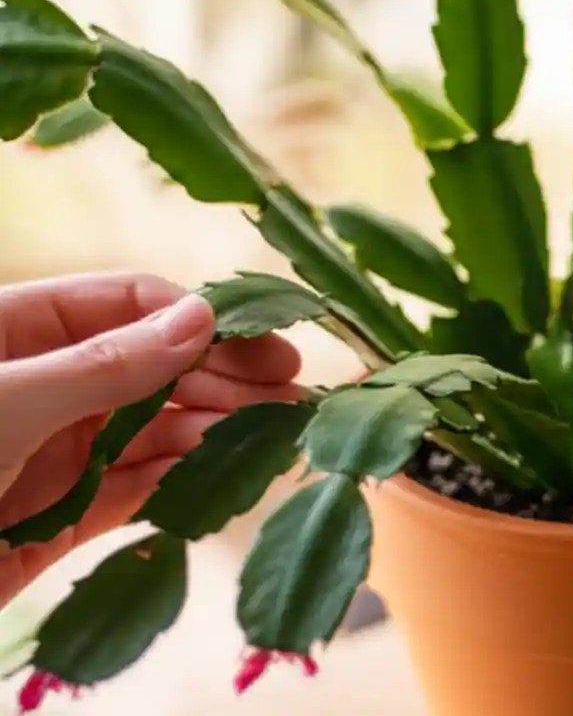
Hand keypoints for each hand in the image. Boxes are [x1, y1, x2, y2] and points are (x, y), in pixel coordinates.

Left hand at [0, 273, 300, 604]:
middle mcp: (51, 383)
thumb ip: (109, 363)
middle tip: (296, 393)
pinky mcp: (68, 514)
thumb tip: (201, 318)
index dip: (202, 320)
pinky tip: (230, 477)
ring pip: (161, 428)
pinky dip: (187, 484)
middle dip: (226, 377)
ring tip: (281, 433)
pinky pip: (142, 490)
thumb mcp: (10, 399)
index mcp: (22, 330)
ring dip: (219, 429)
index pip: (131, 305)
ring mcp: (62, 449)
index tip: (265, 343)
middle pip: (158, 367)